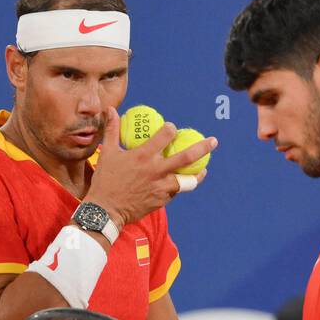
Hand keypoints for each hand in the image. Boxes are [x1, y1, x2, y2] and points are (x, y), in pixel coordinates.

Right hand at [83, 107, 214, 225]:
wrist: (106, 210)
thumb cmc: (106, 180)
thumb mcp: (108, 153)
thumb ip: (112, 130)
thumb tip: (111, 110)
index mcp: (143, 156)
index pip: (165, 135)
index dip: (171, 129)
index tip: (171, 128)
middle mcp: (156, 170)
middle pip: (186, 157)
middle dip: (203, 147)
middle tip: (213, 141)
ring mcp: (161, 187)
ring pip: (188, 180)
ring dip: (197, 174)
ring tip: (203, 169)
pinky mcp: (162, 201)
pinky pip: (175, 191)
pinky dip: (179, 186)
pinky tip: (181, 183)